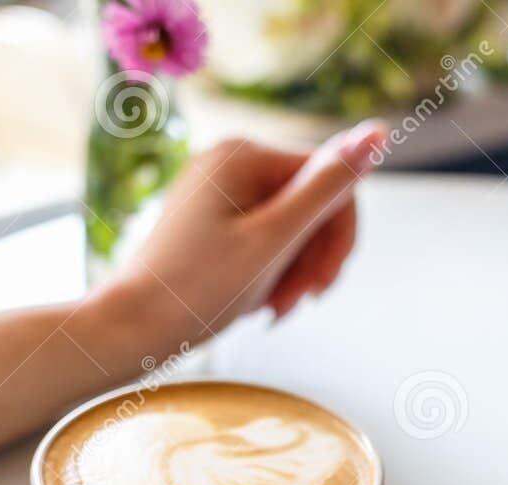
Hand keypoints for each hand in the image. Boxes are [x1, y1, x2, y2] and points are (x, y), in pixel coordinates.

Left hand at [106, 121, 384, 340]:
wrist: (128, 331)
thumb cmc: (195, 291)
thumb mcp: (273, 241)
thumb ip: (327, 188)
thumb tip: (379, 131)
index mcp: (244, 154)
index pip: (329, 182)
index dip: (337, 238)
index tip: (321, 289)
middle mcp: (228, 160)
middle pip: (309, 205)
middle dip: (312, 260)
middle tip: (295, 306)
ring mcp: (217, 190)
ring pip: (289, 227)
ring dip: (294, 273)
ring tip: (273, 311)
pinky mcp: (208, 219)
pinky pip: (262, 239)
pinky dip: (270, 273)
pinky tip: (257, 303)